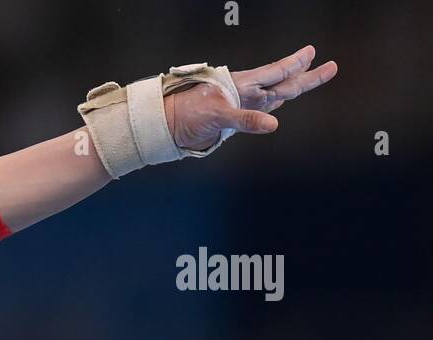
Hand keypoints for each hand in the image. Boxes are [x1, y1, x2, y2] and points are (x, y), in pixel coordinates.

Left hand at [164, 45, 338, 151]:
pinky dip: (273, 106)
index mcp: (243, 85)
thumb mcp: (217, 115)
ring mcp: (243, 104)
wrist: (169, 126)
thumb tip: (273, 124)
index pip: (275, 72)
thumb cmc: (188, 114)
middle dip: (307, 76)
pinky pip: (260, 110)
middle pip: (283, 83)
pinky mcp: (236, 117)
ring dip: (294, 87)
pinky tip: (281, 102)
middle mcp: (247, 92)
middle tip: (330, 66)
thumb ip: (246, 119)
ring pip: (275, 94)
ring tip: (313, 75)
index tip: (311, 53)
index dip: (294, 64)